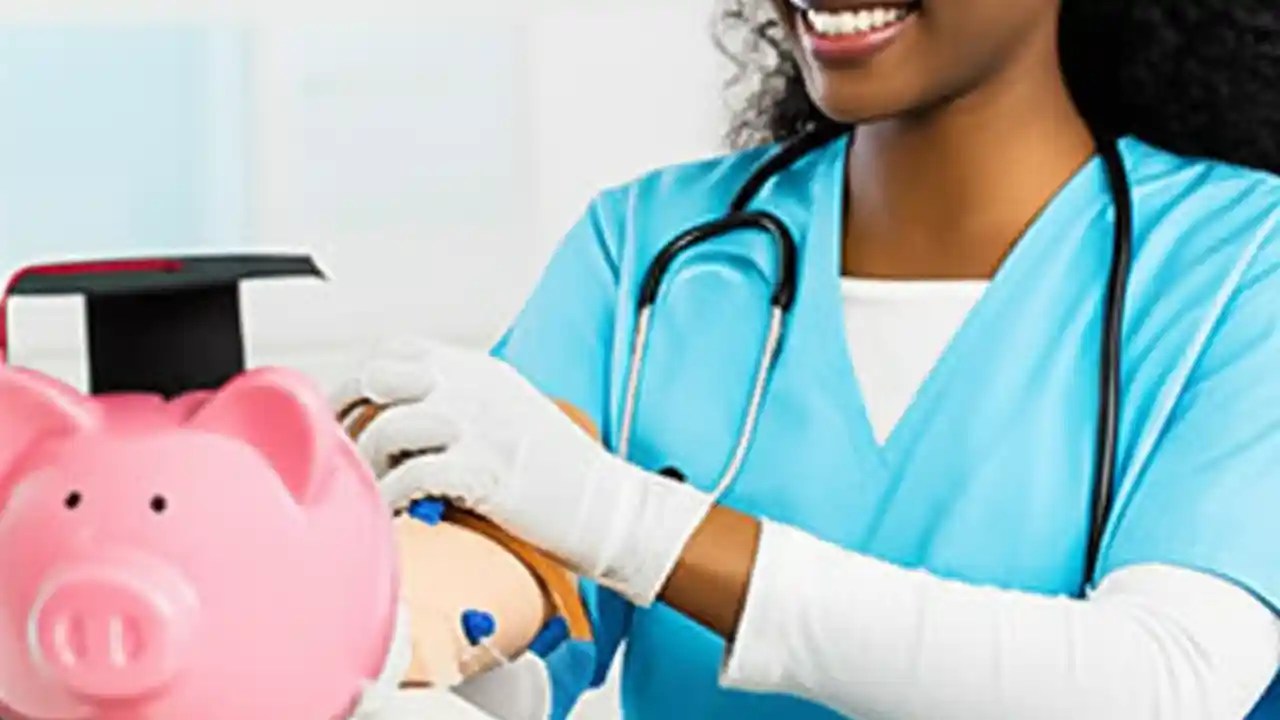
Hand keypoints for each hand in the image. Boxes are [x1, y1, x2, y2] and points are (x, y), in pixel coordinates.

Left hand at [333, 338, 712, 605]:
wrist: (609, 506)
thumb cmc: (560, 471)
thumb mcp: (509, 411)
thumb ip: (461, 400)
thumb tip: (400, 414)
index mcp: (478, 370)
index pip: (396, 350)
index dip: (358, 380)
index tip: (343, 412)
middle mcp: (474, 388)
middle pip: (378, 377)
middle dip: (348, 415)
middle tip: (340, 453)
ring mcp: (479, 426)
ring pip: (387, 427)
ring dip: (368, 465)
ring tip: (372, 491)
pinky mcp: (484, 469)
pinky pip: (410, 476)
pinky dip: (390, 498)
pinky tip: (394, 512)